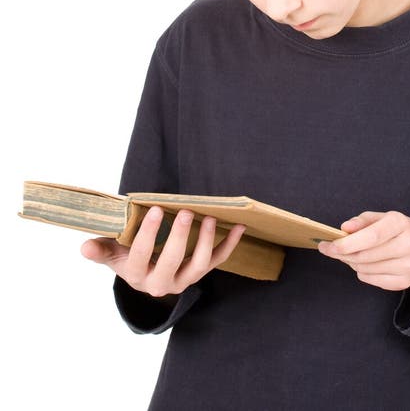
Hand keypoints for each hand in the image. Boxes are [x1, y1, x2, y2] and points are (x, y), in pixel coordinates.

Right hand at [80, 206, 245, 298]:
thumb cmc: (127, 257)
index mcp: (137, 276)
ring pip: (198, 265)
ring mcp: (183, 280)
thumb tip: (84, 247)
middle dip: (180, 237)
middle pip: (172, 261)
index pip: (141, 256)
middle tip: (185, 212)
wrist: (147, 276)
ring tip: (209, 218)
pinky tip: (240, 226)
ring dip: (206, 241)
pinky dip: (229, 244)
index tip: (155, 210)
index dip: (149, 234)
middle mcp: (161, 283)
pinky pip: (217, 260)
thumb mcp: (113, 255)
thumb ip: (101, 250)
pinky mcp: (199, 274)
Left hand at [318, 210, 409, 295]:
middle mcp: (408, 245)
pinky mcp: (404, 282)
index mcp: (401, 223)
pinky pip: (372, 280)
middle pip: (366, 255)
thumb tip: (344, 228)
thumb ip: (363, 220)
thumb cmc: (398, 231)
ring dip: (352, 263)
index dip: (349, 242)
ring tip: (350, 255)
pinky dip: (362, 273)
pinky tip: (365, 264)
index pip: (372, 236)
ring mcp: (408, 266)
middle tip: (330, 250)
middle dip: (343, 254)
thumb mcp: (383, 217)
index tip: (329, 245)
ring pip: (366, 269)